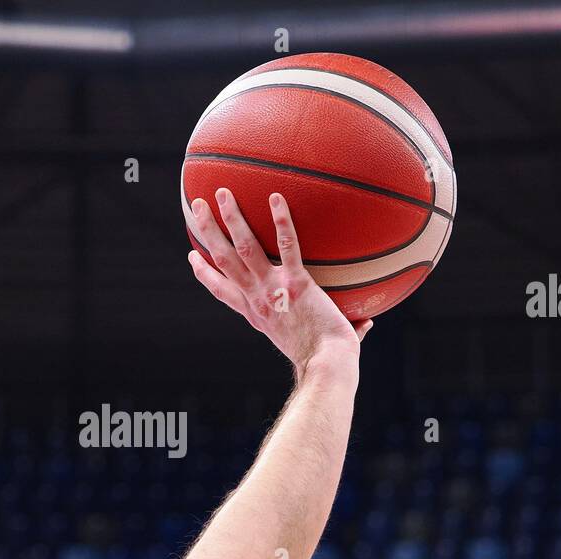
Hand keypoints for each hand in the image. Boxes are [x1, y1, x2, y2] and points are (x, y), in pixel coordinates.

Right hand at [187, 189, 370, 376]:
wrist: (326, 364)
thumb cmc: (324, 357)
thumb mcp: (315, 343)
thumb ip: (338, 325)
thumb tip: (368, 322)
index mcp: (255, 314)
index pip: (222, 290)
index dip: (205, 273)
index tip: (193, 257)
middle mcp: (256, 300)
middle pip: (223, 260)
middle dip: (208, 232)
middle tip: (197, 206)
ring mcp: (273, 290)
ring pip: (243, 249)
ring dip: (231, 219)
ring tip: (222, 192)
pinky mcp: (296, 284)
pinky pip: (288, 246)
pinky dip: (281, 221)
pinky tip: (276, 197)